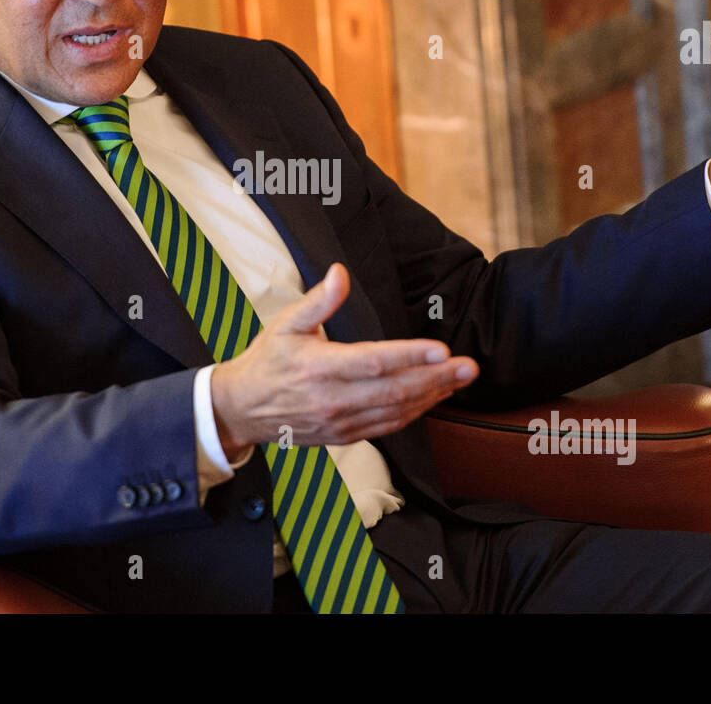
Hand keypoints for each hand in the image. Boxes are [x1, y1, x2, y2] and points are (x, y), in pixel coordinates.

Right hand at [208, 262, 477, 459]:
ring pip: (395, 412)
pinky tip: (433, 398)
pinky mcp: (345, 436)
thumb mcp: (285, 324)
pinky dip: (414, 413)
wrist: (242, 410)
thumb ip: (317, 300)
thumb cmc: (267, 362)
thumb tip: (339, 273)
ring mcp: (340, 422)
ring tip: (459, 379)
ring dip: (431, 396)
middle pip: (394, 390)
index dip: (410, 356)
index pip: (372, 362)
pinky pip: (387, 427)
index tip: (441, 349)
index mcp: (318, 368)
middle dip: (436, 378)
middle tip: (468, 367)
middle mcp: (332, 399)